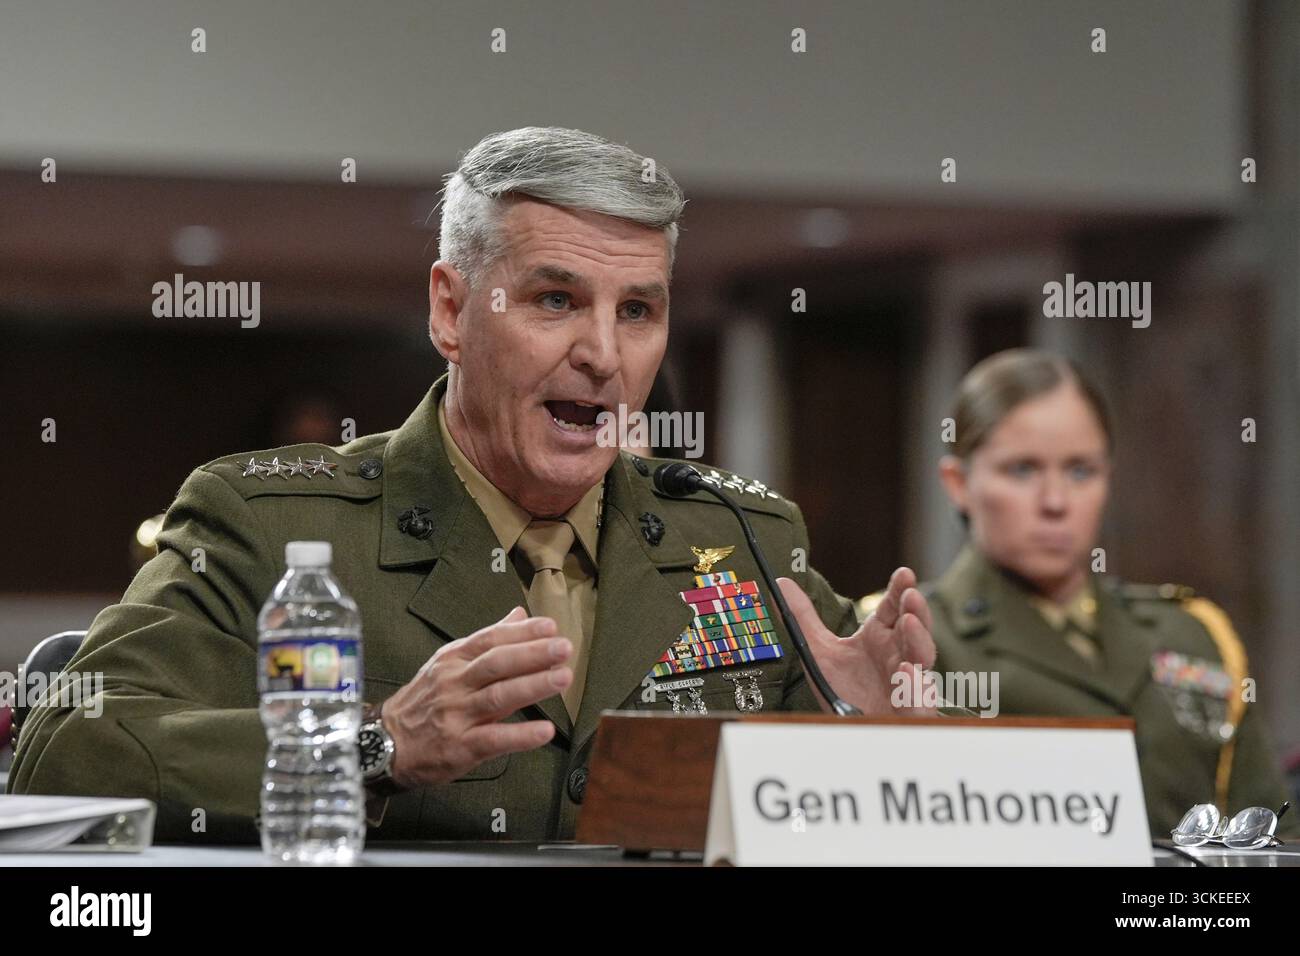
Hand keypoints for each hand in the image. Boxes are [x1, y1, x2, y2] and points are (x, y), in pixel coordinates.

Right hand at [380, 606, 570, 787]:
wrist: (385, 742)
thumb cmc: (424, 701)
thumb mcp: (449, 663)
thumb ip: (487, 641)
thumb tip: (520, 615)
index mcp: (454, 660)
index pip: (491, 639)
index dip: (521, 632)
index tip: (550, 626)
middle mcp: (455, 683)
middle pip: (496, 663)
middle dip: (532, 653)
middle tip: (563, 648)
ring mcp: (457, 715)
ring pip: (498, 696)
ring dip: (533, 686)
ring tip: (563, 678)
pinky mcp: (459, 747)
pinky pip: (493, 739)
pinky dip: (520, 735)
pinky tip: (544, 731)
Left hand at [777, 567, 937, 715]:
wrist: (850, 728)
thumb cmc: (844, 688)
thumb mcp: (819, 650)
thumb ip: (803, 617)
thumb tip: (782, 583)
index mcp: (880, 636)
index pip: (894, 607)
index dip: (900, 589)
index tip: (904, 573)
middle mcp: (898, 654)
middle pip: (915, 627)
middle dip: (916, 610)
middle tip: (910, 595)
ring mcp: (907, 681)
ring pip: (922, 659)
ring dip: (919, 640)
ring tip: (909, 623)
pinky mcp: (909, 710)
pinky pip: (917, 700)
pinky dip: (914, 687)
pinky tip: (906, 673)